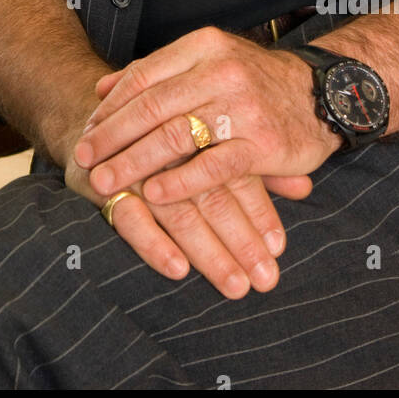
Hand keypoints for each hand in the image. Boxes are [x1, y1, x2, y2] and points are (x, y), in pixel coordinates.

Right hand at [64, 121, 302, 299]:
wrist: (93, 112)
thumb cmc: (165, 130)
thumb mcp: (213, 138)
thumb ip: (257, 164)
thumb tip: (305, 187)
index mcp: (197, 125)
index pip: (234, 171)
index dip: (258, 210)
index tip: (278, 248)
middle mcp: (167, 142)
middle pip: (211, 194)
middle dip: (240, 240)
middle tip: (265, 279)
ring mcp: (134, 163)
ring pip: (177, 210)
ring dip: (207, 251)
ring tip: (235, 285)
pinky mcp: (102, 182)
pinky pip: (129, 217)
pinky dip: (154, 244)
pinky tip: (177, 269)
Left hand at [73, 27, 338, 208]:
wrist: (324, 94)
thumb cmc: (256, 82)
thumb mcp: (210, 61)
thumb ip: (158, 72)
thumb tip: (103, 87)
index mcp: (203, 47)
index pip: (143, 76)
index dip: (110, 108)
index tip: (87, 132)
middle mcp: (221, 71)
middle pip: (152, 107)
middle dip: (112, 137)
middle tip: (84, 160)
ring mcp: (242, 107)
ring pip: (175, 136)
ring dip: (134, 163)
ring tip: (107, 184)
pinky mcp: (262, 143)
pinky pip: (212, 166)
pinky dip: (179, 183)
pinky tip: (154, 196)